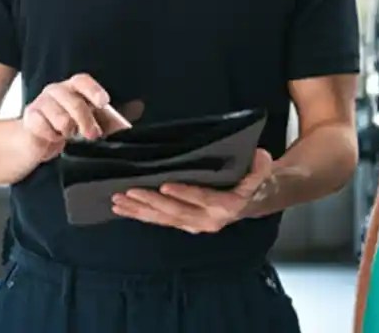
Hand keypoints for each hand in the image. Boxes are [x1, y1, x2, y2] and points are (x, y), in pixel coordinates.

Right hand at [18, 74, 136, 163]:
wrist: (35, 142)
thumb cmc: (67, 129)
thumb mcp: (92, 122)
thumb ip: (113, 116)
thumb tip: (139, 106)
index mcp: (72, 88)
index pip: (82, 81)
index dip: (93, 90)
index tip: (104, 102)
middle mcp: (56, 91)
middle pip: (74, 101)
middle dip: (86, 120)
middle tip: (92, 135)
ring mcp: (41, 103)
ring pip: (60, 117)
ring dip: (68, 131)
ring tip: (68, 135)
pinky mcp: (29, 117)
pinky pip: (44, 127)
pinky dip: (52, 137)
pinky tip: (53, 138)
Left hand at [111, 148, 276, 233]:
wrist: (252, 202)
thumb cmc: (252, 181)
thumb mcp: (260, 171)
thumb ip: (260, 166)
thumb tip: (260, 154)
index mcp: (225, 206)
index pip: (201, 198)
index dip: (184, 193)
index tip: (164, 186)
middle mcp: (207, 220)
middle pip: (175, 211)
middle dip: (150, 202)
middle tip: (129, 191)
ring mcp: (193, 224)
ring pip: (163, 219)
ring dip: (139, 211)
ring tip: (117, 201)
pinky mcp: (183, 224)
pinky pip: (160, 221)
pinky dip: (140, 215)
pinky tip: (122, 209)